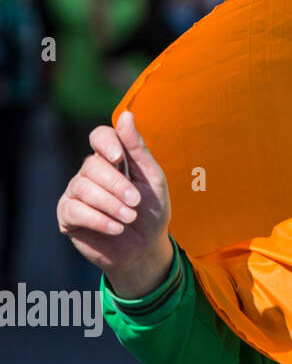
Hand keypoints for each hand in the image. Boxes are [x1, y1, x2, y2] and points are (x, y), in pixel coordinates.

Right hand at [57, 110, 172, 297]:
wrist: (144, 248)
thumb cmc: (151, 211)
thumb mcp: (152, 179)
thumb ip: (138, 149)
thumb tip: (125, 115)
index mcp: (113, 159)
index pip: (99, 136)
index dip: (106, 143)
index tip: (120, 158)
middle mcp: (91, 172)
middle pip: (93, 165)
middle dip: (118, 185)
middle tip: (136, 202)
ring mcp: (76, 192)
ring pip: (83, 187)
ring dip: (111, 205)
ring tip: (129, 218)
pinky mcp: (67, 215)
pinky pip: (75, 210)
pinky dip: (99, 220)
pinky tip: (117, 228)